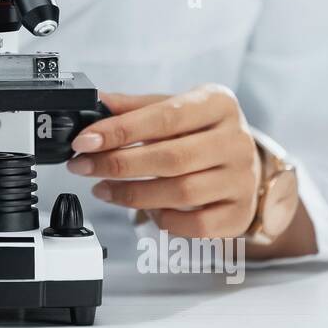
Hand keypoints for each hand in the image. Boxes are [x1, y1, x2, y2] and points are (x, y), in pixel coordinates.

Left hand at [66, 85, 262, 238]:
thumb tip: (98, 102)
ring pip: (182, 193)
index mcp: (219, 104)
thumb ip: (135, 107)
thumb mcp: (174, 108)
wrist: (244, 161)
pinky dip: (166, 220)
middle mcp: (236, 141)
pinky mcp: (240, 213)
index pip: (165, 117)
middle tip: (83, 167)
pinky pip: (197, 225)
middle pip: (172, 158)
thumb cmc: (201, 132)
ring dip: (133, 195)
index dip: (120, 130)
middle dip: (118, 164)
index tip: (85, 141)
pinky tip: (147, 210)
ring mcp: (242, 179)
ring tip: (103, 189)